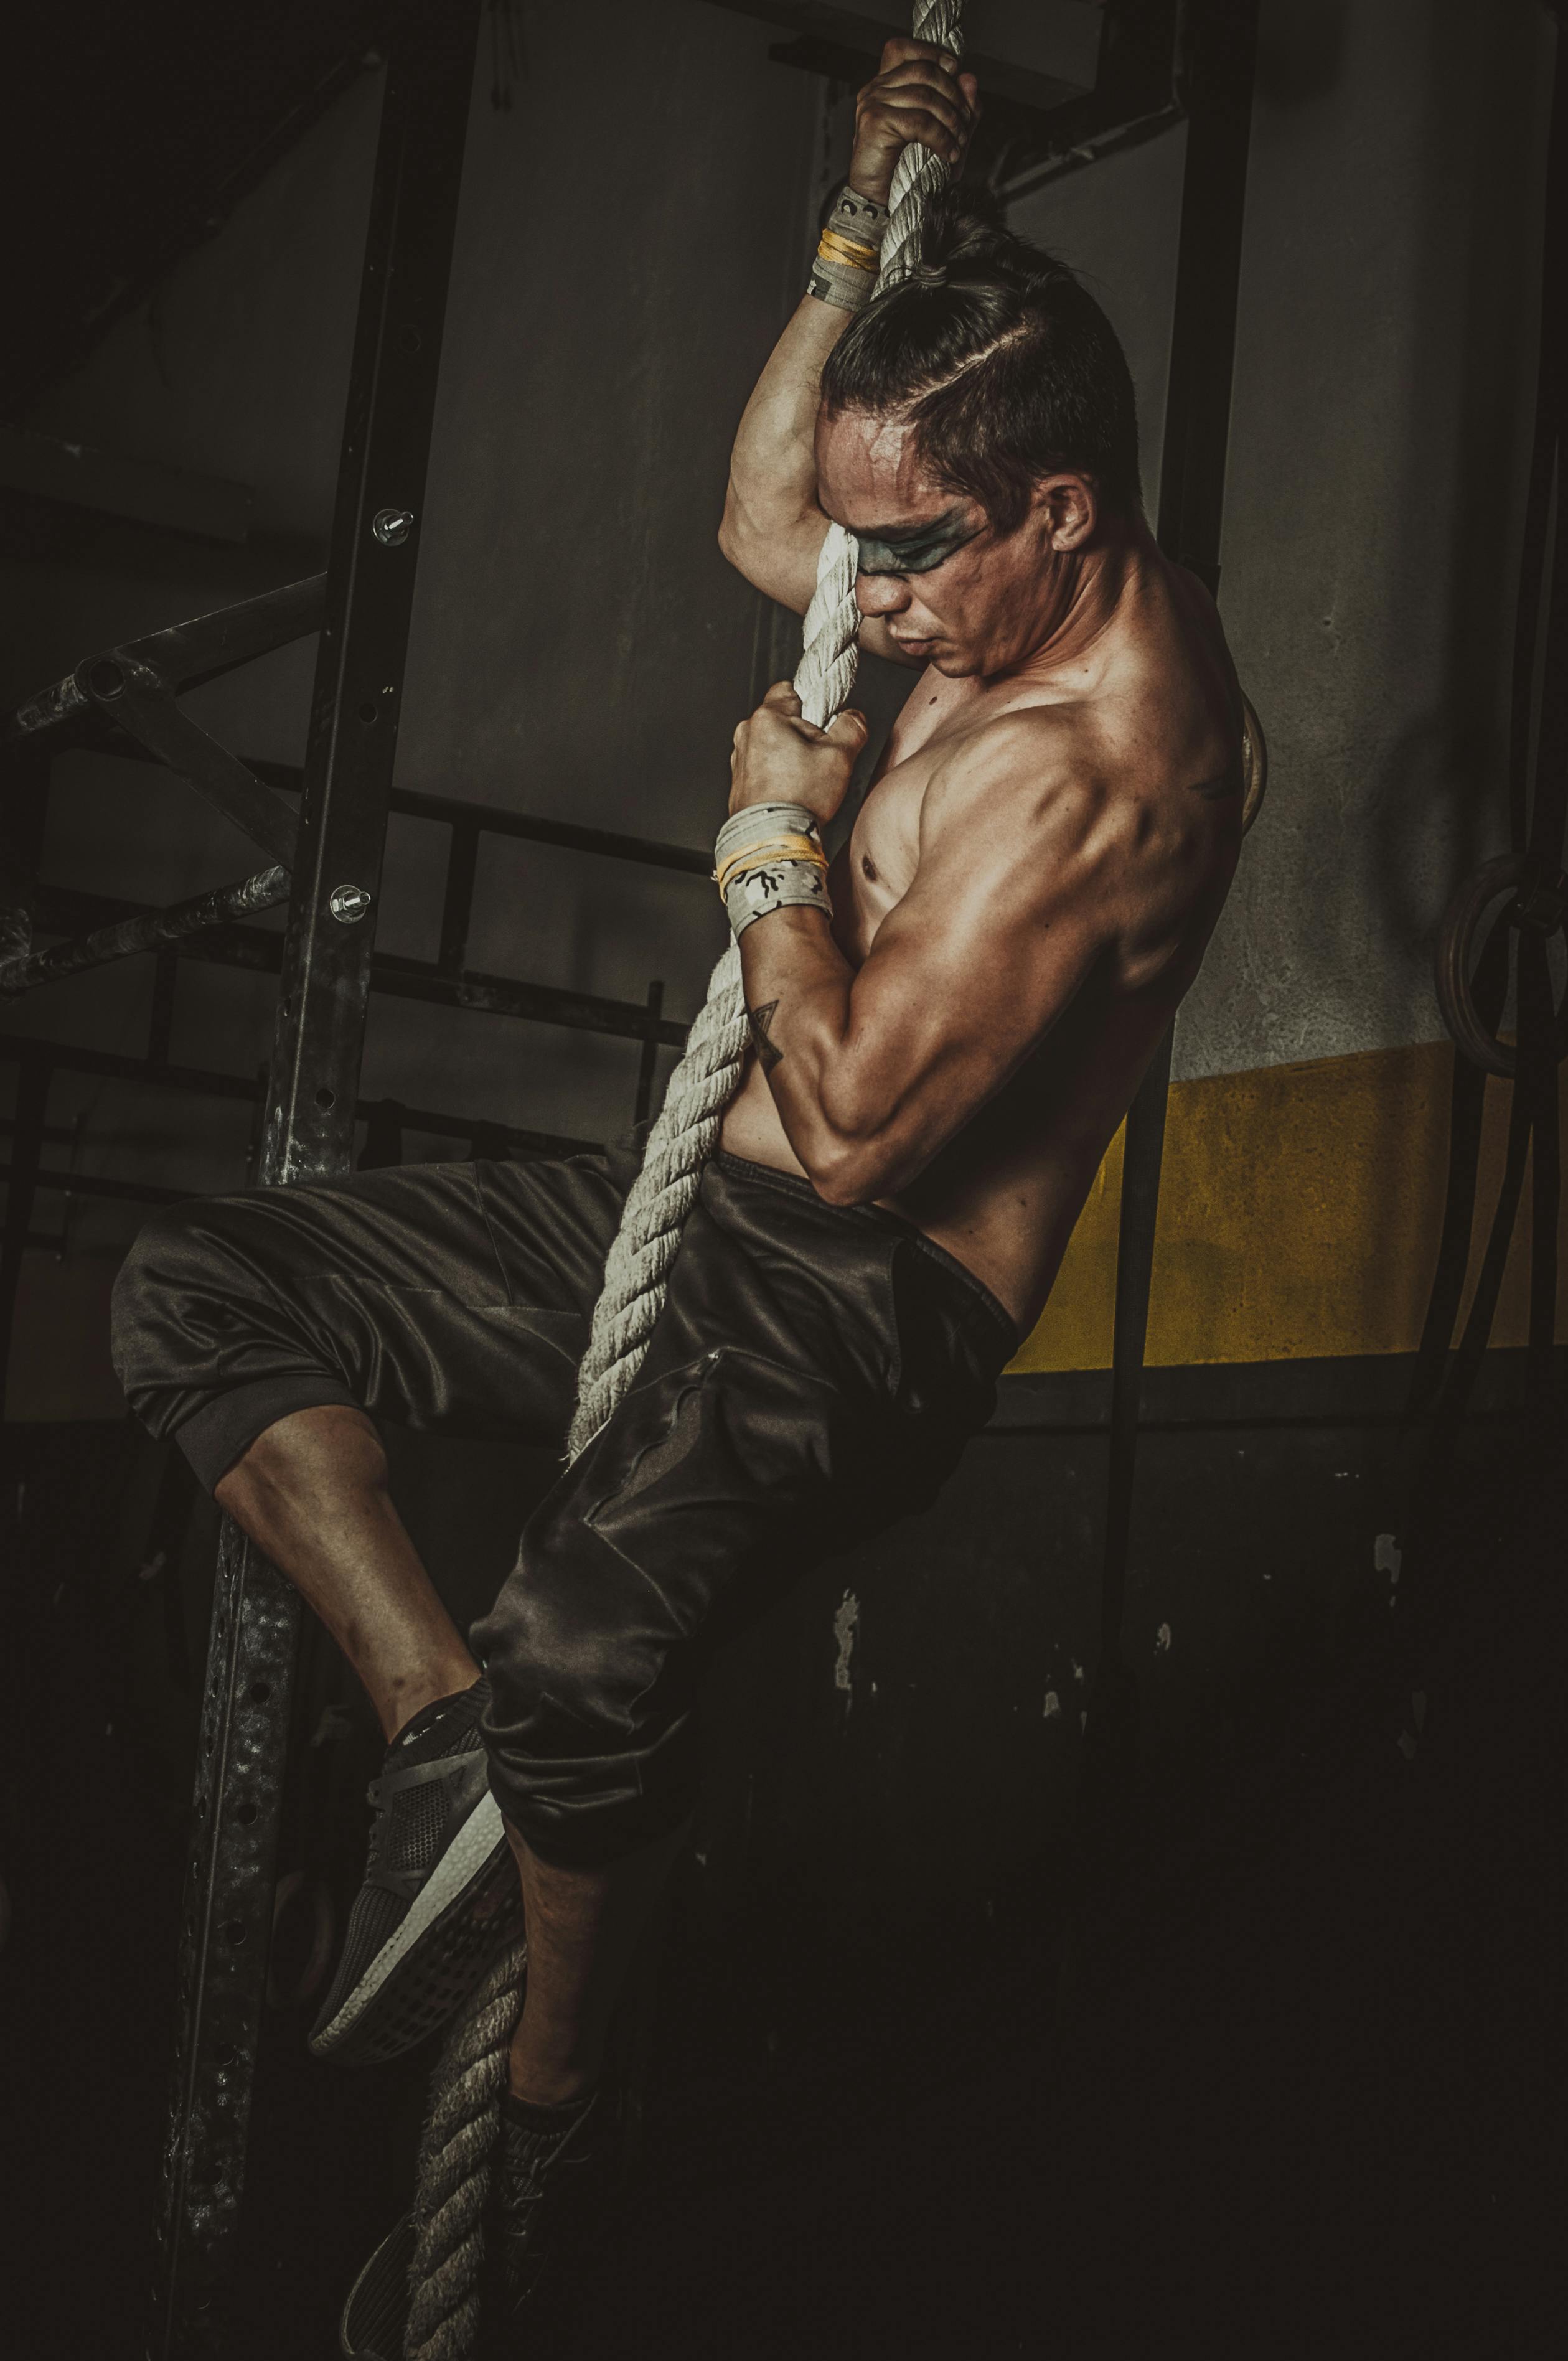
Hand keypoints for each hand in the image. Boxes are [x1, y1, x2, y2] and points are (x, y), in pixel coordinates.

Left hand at [728, 682, 867, 823]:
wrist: (772, 839)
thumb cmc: (799, 798)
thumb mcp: (839, 757)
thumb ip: (851, 728)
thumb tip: (854, 718)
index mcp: (768, 718)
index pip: (789, 689)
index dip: (811, 702)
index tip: (823, 720)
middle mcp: (747, 734)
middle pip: (783, 719)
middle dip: (803, 733)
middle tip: (820, 757)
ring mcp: (740, 759)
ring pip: (772, 745)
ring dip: (789, 756)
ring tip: (806, 779)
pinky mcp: (739, 782)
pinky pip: (763, 768)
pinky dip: (777, 775)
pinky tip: (792, 792)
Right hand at [848, 38, 979, 206]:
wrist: (881, 205)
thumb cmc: (909, 172)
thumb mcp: (944, 135)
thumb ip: (960, 107)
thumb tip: (970, 78)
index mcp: (886, 85)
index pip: (903, 48)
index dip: (932, 53)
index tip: (955, 71)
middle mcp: (876, 89)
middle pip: (924, 70)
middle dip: (953, 95)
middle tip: (965, 124)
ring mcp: (874, 103)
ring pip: (925, 95)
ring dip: (951, 119)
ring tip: (959, 142)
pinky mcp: (875, 122)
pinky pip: (919, 121)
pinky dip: (941, 138)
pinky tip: (948, 153)